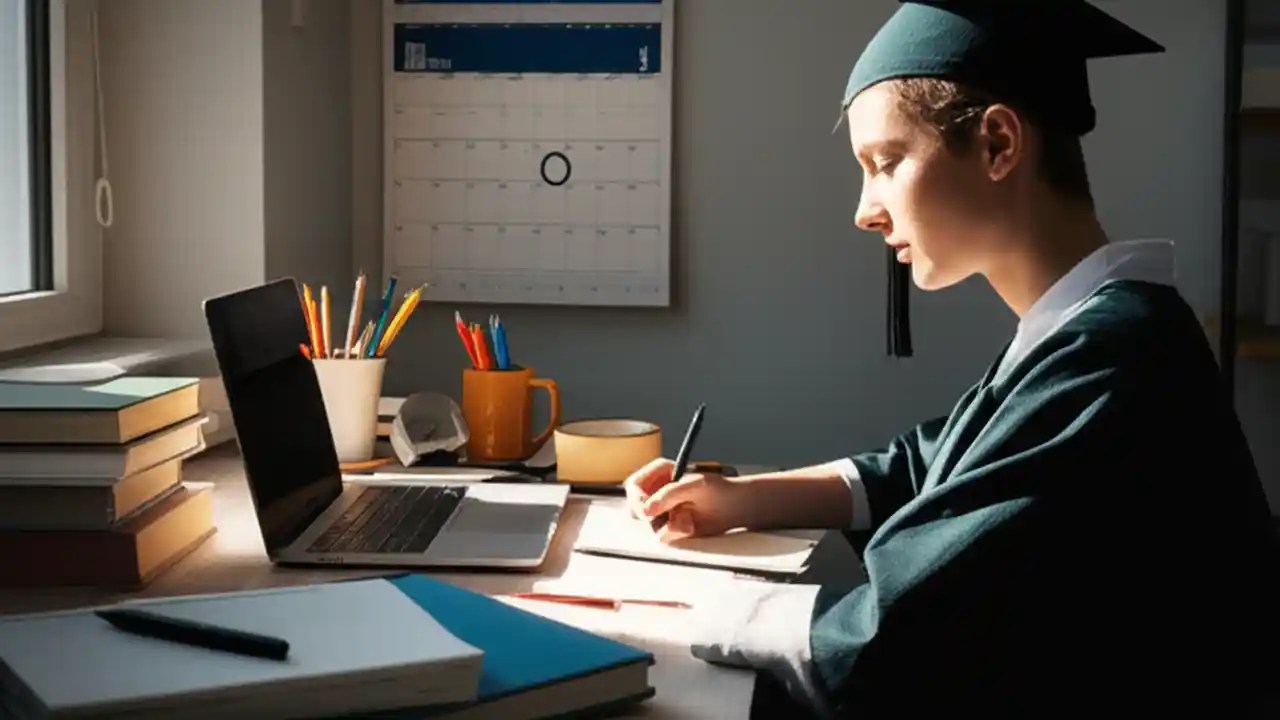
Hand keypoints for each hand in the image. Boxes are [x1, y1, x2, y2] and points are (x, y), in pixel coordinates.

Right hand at [622, 458, 754, 542]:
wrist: (738, 507)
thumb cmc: (721, 489)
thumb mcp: (696, 486)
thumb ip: (669, 495)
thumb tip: (647, 509)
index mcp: (660, 473)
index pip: (634, 485)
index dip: (637, 498)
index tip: (647, 509)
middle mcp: (658, 493)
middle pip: (636, 507)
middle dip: (653, 515)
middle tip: (670, 518)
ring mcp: (664, 512)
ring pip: (649, 524)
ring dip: (668, 526)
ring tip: (688, 521)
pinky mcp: (672, 528)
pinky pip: (662, 536)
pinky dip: (675, 534)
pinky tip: (690, 528)